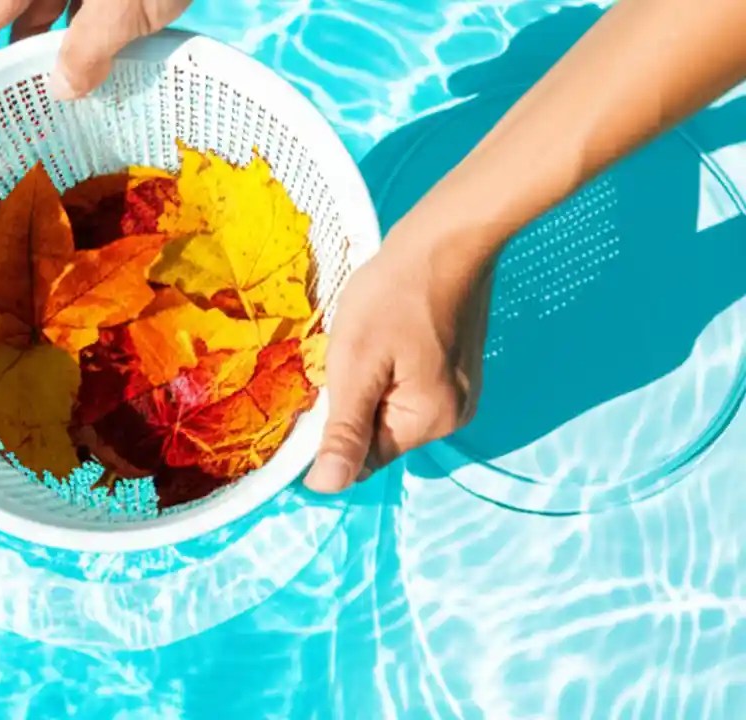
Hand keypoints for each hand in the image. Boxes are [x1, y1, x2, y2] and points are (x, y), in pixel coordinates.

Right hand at [0, 0, 191, 98]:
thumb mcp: (126, 5)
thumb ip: (90, 47)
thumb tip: (62, 88)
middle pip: (17, 9)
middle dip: (13, 55)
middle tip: (8, 104)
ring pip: (56, 6)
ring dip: (56, 46)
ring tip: (57, 93)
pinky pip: (91, 3)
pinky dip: (90, 29)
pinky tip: (100, 60)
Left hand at [304, 225, 491, 492]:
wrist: (448, 238)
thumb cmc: (396, 294)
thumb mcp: (356, 363)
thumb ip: (344, 430)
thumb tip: (325, 489)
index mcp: (428, 423)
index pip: (363, 455)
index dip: (334, 425)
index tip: (326, 382)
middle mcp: (452, 417)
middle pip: (378, 430)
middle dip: (354, 397)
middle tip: (350, 349)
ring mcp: (459, 391)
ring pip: (390, 404)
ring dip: (368, 379)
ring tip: (370, 335)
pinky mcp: (456, 367)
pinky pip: (407, 383)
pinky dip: (387, 365)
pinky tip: (386, 331)